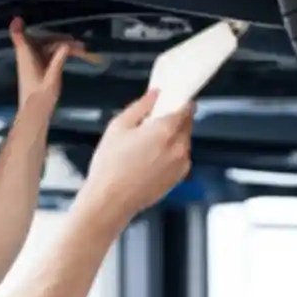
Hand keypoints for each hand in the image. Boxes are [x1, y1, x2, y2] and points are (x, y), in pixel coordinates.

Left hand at [8, 16, 86, 107]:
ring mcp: (33, 63)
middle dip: (58, 38)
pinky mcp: (38, 70)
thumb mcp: (52, 77)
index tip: (18, 19)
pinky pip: (48, 55)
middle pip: (41, 41)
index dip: (17, 28)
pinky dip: (59, 53)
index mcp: (27, 58)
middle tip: (77, 42)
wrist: (35, 113)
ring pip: (47, 48)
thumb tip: (66, 44)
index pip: (19, 39)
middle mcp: (28, 58)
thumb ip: (59, 60)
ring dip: (62, 46)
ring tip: (81, 49)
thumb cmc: (41, 97)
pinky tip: (72, 54)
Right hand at [81, 90, 193, 225]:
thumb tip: (154, 96)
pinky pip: (179, 157)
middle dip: (172, 119)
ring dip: (170, 138)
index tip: (168, 100)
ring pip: (183, 140)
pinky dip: (169, 154)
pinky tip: (147, 160)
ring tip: (143, 147)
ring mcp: (181, 163)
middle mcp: (179, 146)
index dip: (177, 100)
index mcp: (166, 130)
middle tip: (148, 125)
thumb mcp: (118, 126)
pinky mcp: (179, 177)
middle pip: (186, 123)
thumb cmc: (110, 168)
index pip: (186, 106)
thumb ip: (140, 106)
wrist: (110, 201)